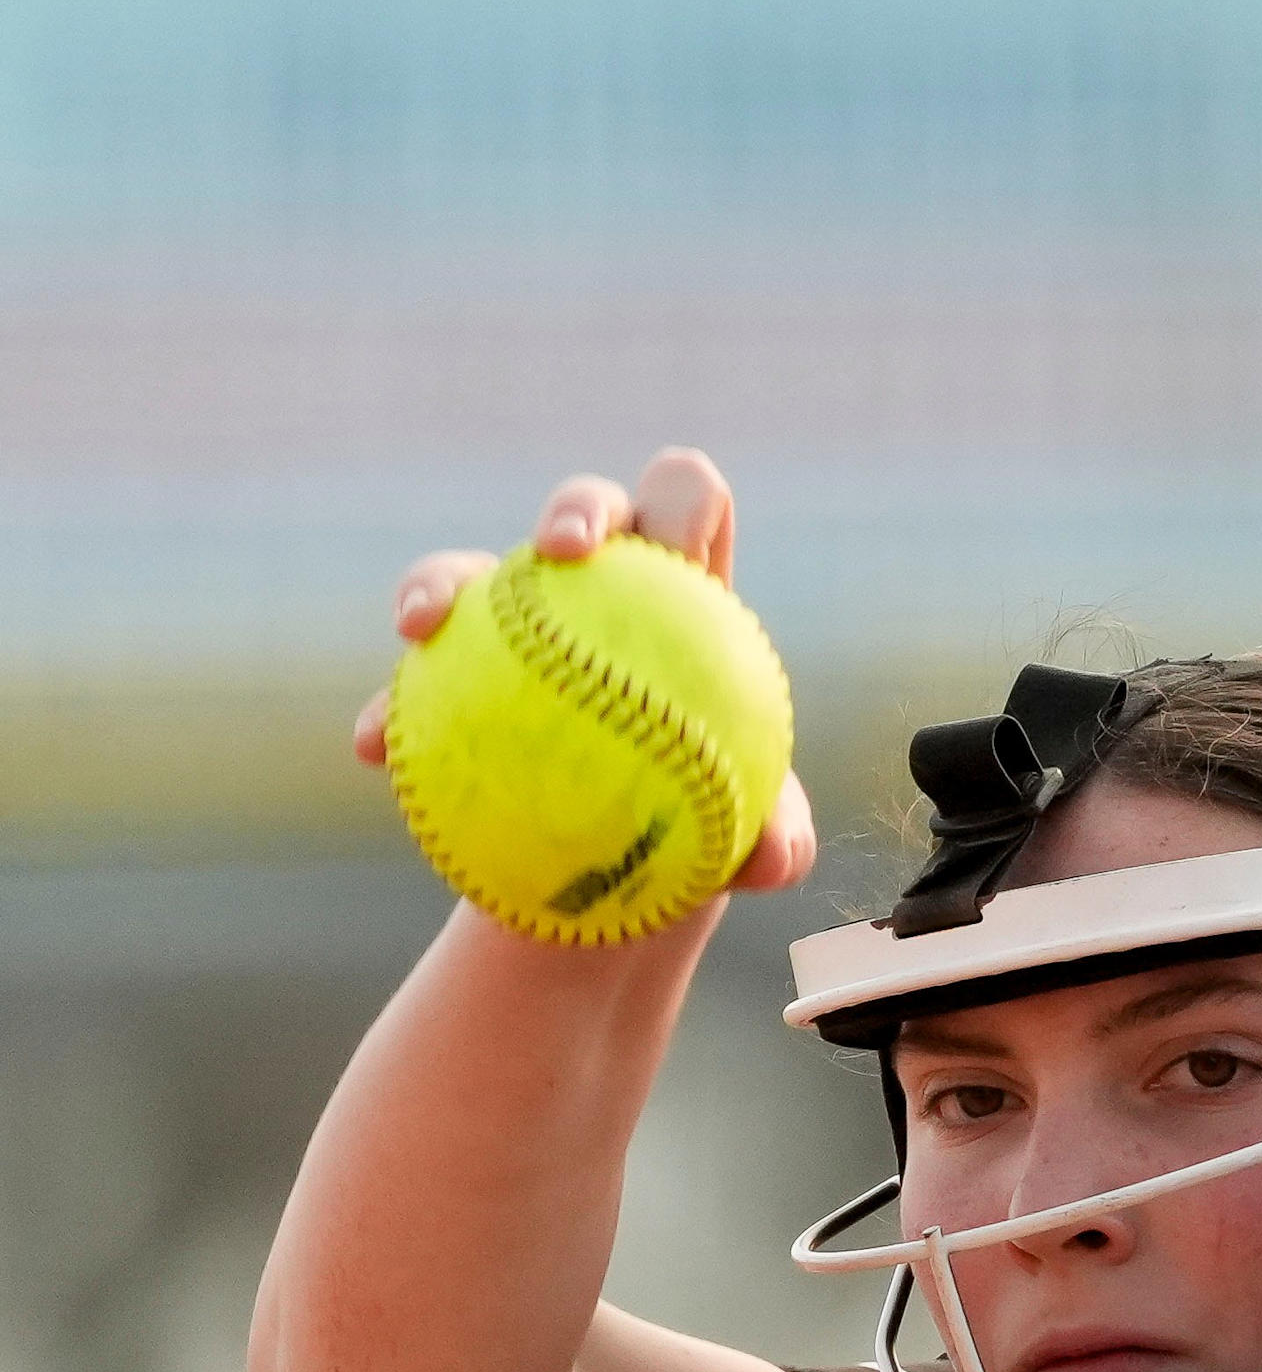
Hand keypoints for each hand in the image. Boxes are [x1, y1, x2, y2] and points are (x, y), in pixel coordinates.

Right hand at [359, 447, 818, 894]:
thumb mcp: (755, 847)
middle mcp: (598, 590)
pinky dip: (389, 709)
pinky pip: (410, 684)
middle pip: (584, 510)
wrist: (625, 874)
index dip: (679, 497)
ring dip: (437, 582)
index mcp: (683, 596)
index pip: (687, 506)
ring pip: (469, 573)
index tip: (674, 544)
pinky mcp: (452, 683)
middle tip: (564, 554)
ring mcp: (516, 626)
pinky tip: (373, 746)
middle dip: (574, 509)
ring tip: (421, 626)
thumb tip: (770, 855)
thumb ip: (779, 843)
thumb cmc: (709, 837)